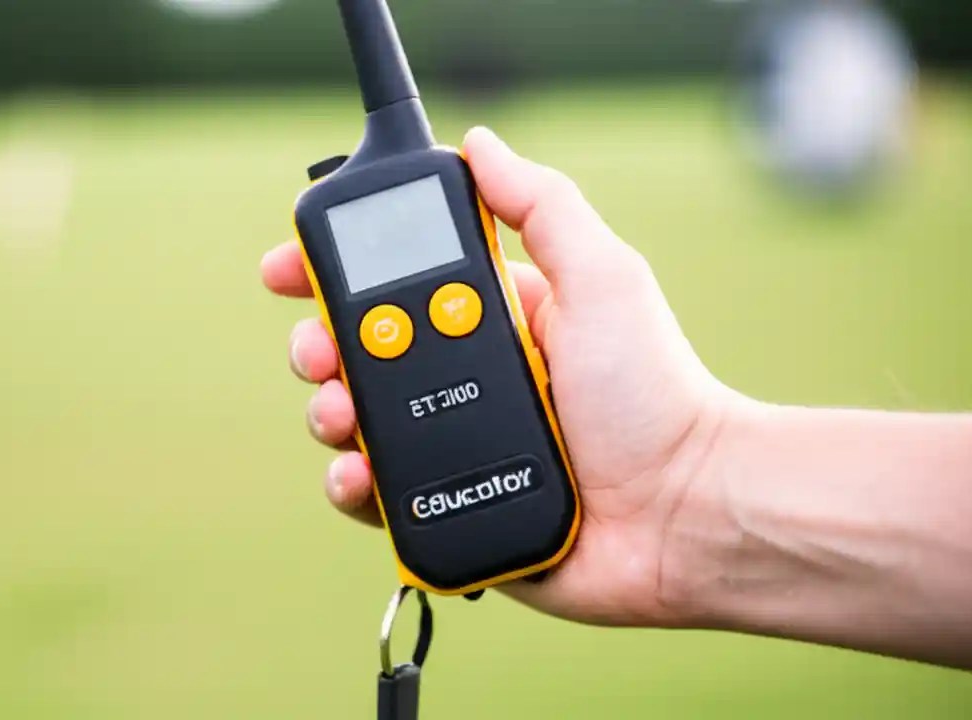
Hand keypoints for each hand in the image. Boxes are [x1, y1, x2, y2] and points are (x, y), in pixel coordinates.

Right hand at [260, 127, 735, 626]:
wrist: (684, 511)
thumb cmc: (656, 392)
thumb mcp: (601, 277)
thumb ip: (540, 206)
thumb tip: (479, 141)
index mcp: (490, 319)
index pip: (394, 285)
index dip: (332, 274)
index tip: (287, 267)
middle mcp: (461, 380)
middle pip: (358, 354)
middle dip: (317, 345)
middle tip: (314, 351)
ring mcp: (450, 446)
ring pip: (354, 423)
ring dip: (326, 412)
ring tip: (339, 414)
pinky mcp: (447, 509)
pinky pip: (375, 497)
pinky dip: (350, 485)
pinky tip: (357, 474)